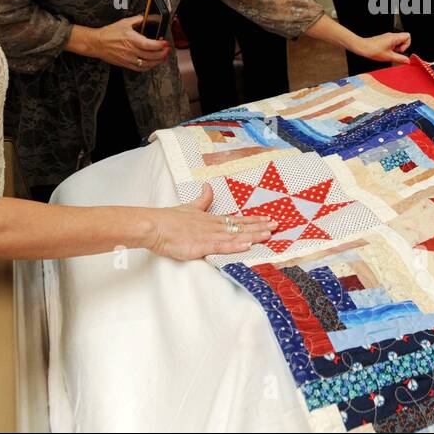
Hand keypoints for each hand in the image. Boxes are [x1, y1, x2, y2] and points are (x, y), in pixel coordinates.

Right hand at [96, 16, 171, 71]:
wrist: (96, 43)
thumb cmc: (108, 33)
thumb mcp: (124, 23)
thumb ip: (137, 20)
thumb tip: (147, 18)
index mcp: (131, 39)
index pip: (148, 45)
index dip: (159, 45)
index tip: (165, 43)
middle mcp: (130, 50)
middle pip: (151, 55)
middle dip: (162, 53)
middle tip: (167, 49)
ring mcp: (128, 59)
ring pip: (147, 64)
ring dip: (157, 61)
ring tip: (163, 56)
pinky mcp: (126, 64)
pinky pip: (140, 69)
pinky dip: (148, 67)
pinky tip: (152, 63)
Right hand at [144, 187, 276, 259]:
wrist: (155, 225)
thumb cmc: (170, 220)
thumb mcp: (190, 207)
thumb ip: (202, 200)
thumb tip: (209, 187)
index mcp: (212, 219)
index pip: (238, 219)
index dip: (254, 220)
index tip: (268, 219)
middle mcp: (214, 226)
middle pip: (241, 226)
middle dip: (260, 226)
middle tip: (277, 225)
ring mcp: (209, 235)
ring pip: (235, 235)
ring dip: (253, 235)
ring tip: (269, 234)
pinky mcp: (202, 245)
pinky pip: (222, 246)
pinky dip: (235, 245)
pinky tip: (247, 245)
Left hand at [354, 31, 410, 65]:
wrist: (362, 47)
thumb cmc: (373, 50)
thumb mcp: (389, 57)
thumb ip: (400, 59)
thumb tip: (407, 61)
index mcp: (394, 37)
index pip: (408, 36)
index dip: (407, 45)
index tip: (400, 51)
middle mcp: (391, 35)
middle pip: (403, 39)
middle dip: (401, 48)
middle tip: (394, 53)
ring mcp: (387, 37)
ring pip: (398, 42)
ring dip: (396, 49)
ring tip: (389, 53)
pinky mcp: (384, 39)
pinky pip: (392, 43)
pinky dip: (391, 48)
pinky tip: (385, 52)